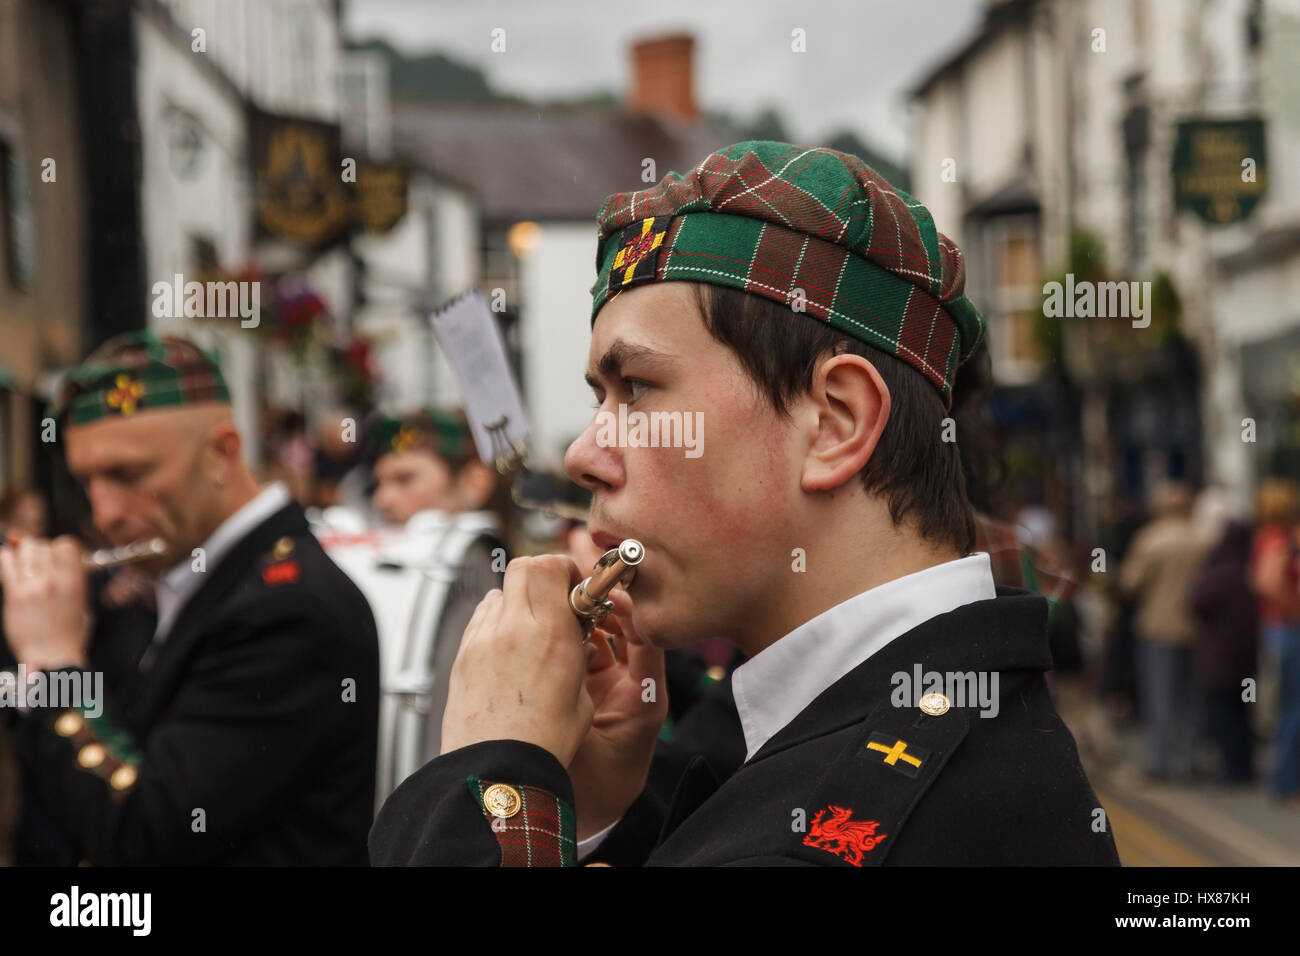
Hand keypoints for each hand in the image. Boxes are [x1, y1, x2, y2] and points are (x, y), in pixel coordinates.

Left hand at [0, 535, 90, 670]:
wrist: (51, 658)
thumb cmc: (69, 636)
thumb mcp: (83, 605)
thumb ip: (74, 582)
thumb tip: (63, 564)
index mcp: (75, 582)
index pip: (66, 544)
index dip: (60, 546)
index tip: (57, 555)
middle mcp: (54, 580)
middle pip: (42, 545)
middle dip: (39, 550)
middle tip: (38, 562)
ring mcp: (33, 587)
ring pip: (23, 550)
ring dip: (22, 553)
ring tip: (24, 564)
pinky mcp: (14, 595)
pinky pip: (6, 562)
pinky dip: (6, 559)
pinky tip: (10, 567)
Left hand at [440, 555, 593, 764]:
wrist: (496, 771)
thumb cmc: (543, 743)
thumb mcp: (581, 695)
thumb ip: (577, 654)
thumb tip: (575, 639)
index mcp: (550, 633)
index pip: (550, 565)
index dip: (565, 569)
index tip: (576, 589)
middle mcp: (513, 627)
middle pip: (522, 567)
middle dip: (542, 576)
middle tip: (556, 602)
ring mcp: (482, 639)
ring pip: (500, 592)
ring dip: (519, 601)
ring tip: (531, 632)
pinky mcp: (462, 655)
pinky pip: (481, 619)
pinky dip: (496, 622)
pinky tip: (508, 649)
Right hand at [566, 587, 666, 838]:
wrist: (589, 812)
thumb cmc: (596, 787)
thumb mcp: (585, 743)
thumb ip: (571, 702)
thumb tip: (558, 652)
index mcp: (644, 698)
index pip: (647, 641)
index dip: (631, 611)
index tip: (609, 587)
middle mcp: (632, 684)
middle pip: (628, 629)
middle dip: (607, 602)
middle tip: (582, 580)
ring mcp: (611, 683)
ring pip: (604, 634)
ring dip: (587, 613)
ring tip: (565, 595)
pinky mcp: (591, 684)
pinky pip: (585, 645)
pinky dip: (573, 630)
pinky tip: (554, 618)